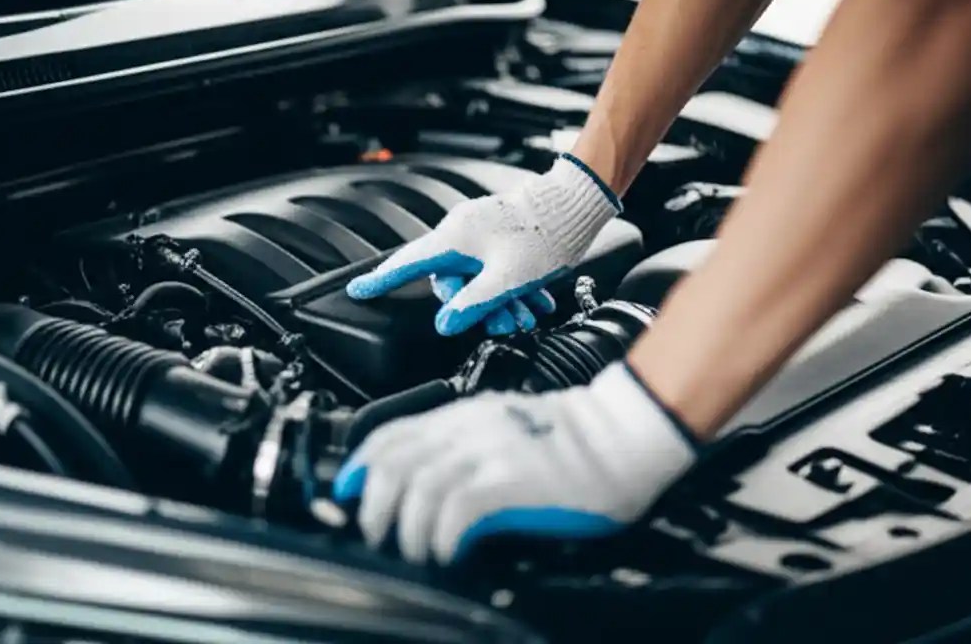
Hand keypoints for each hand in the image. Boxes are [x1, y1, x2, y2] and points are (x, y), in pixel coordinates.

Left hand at [332, 363, 697, 564]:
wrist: (623, 433)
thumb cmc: (572, 438)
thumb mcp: (503, 428)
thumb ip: (464, 447)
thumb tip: (428, 487)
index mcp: (461, 416)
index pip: (390, 435)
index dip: (359, 467)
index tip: (347, 495)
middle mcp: (466, 429)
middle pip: (393, 464)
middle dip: (374, 507)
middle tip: (378, 537)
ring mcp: (488, 452)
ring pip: (417, 488)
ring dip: (407, 530)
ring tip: (414, 554)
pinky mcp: (510, 479)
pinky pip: (456, 508)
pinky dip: (441, 537)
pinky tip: (447, 554)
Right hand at [346, 154, 620, 335]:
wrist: (575, 204)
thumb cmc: (543, 238)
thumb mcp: (506, 281)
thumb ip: (473, 305)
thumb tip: (446, 324)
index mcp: (455, 239)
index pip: (407, 263)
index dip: (381, 280)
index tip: (357, 289)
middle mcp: (463, 230)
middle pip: (453, 279)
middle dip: (478, 306)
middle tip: (506, 324)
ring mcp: (483, 229)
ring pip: (479, 275)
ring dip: (502, 300)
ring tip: (528, 315)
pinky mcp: (502, 231)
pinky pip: (496, 265)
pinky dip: (512, 285)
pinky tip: (536, 300)